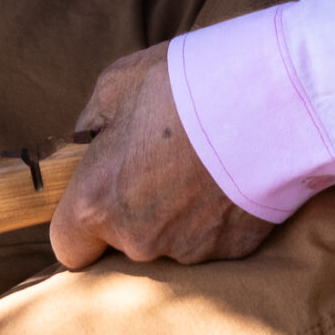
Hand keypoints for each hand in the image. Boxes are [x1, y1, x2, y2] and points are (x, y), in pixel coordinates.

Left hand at [50, 44, 270, 269]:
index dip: (80, 221)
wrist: (267, 98)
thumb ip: (92, 121)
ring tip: (203, 161)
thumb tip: (89, 140)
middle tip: (162, 159)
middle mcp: (138, 239)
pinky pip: (213, 238)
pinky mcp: (232, 251)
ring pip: (169, 240)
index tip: (99, 193)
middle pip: (123, 240)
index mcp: (98, 202)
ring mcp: (188, 250)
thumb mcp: (119, 82)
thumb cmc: (183, 84)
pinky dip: (217, 214)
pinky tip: (231, 174)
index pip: (67, 245)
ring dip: (178, 211)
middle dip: (135, 208)